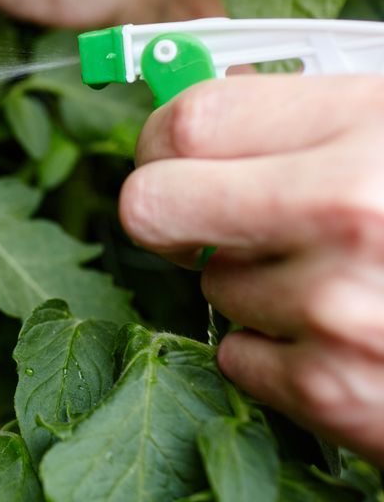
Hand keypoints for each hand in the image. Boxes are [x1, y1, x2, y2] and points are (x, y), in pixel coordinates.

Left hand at [120, 75, 383, 465]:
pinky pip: (240, 358)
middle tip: (206, 215)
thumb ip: (312, 119)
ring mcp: (336, 313)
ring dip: (253, 284)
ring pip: (209, 288)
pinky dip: (277, 350)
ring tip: (339, 278)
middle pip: (152, 207)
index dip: (164, 140)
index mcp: (370, 130)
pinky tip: (345, 335)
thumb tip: (201, 122)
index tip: (171, 153)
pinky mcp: (337, 393)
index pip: (189, 123)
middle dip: (170, 212)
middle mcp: (346, 218)